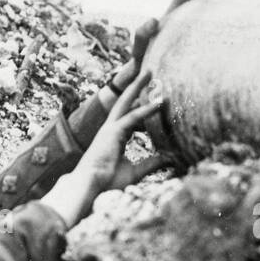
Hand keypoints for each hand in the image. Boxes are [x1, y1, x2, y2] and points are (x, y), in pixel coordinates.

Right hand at [42, 68, 166, 226]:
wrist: (89, 188)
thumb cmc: (107, 183)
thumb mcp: (135, 171)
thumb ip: (151, 164)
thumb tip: (170, 159)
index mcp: (116, 137)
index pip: (131, 117)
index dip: (142, 107)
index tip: (155, 98)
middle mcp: (112, 129)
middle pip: (126, 102)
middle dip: (137, 87)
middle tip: (149, 72)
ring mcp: (110, 129)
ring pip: (127, 103)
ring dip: (140, 87)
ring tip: (151, 73)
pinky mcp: (112, 132)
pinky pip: (132, 117)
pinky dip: (146, 109)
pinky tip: (159, 102)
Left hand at [103, 0, 231, 96]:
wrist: (143, 78)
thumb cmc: (141, 66)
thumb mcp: (140, 51)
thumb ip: (142, 35)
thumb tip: (153, 20)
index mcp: (169, 17)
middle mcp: (179, 19)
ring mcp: (186, 29)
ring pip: (204, 9)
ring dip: (219, 4)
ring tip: (237, 4)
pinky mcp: (193, 41)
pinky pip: (208, 25)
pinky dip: (219, 21)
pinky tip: (232, 28)